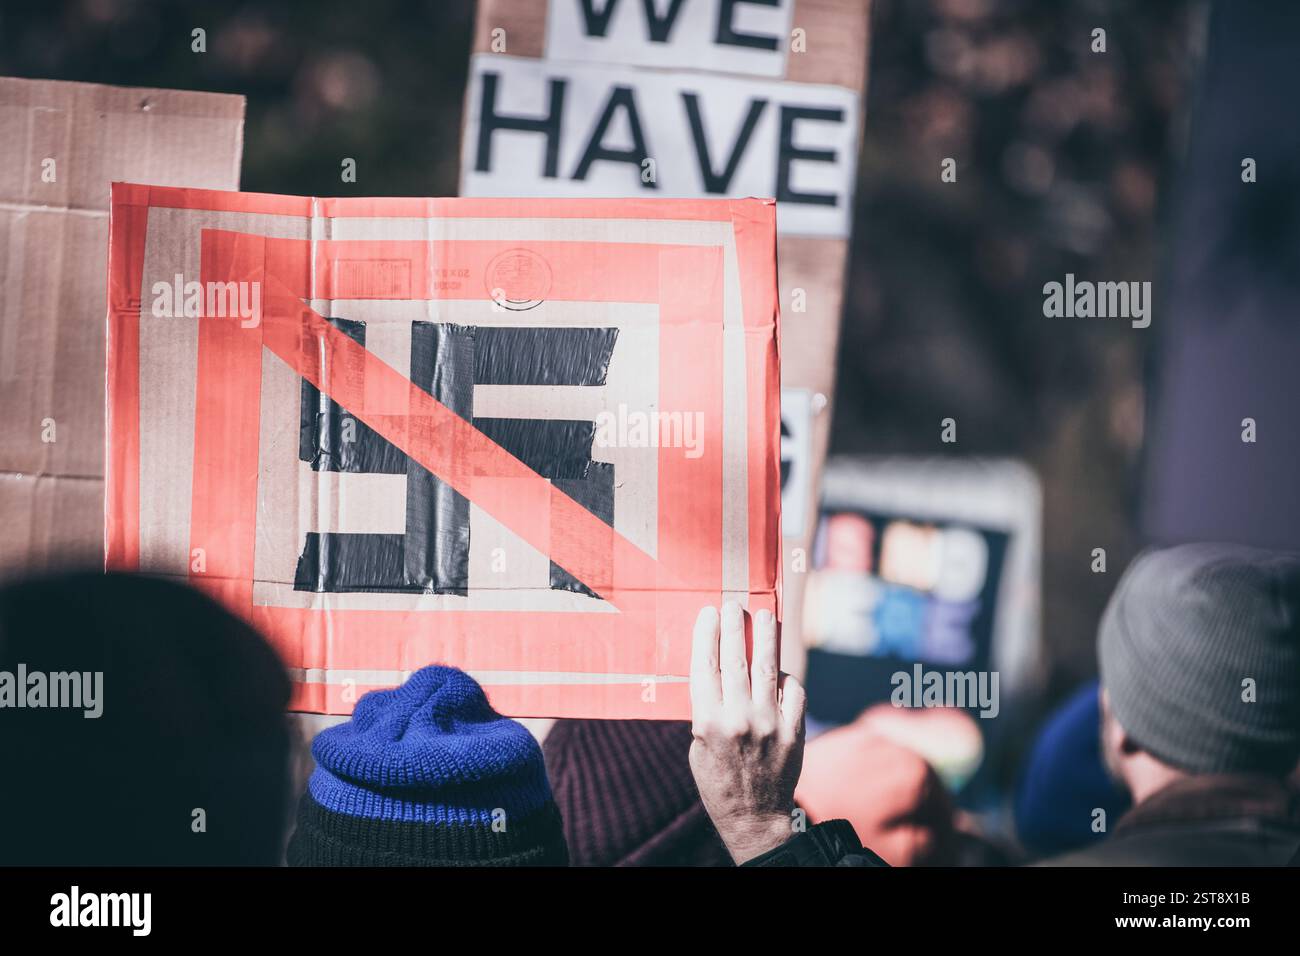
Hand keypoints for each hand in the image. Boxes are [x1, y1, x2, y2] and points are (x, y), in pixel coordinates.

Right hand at [688, 601, 806, 863]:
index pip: (706, 665)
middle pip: (737, 659)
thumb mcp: (697, 747)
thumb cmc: (718, 781)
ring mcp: (769, 723)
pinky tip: (778, 669)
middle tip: (734, 604)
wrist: (753, 817)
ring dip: (765, 637)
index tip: (709, 613)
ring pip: (767, 667)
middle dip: (735, 626)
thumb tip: (716, 670)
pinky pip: (792, 691)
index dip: (707, 635)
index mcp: (708, 721)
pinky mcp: (793, 730)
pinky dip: (785, 677)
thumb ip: (706, 710)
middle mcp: (739, 718)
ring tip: (764, 616)